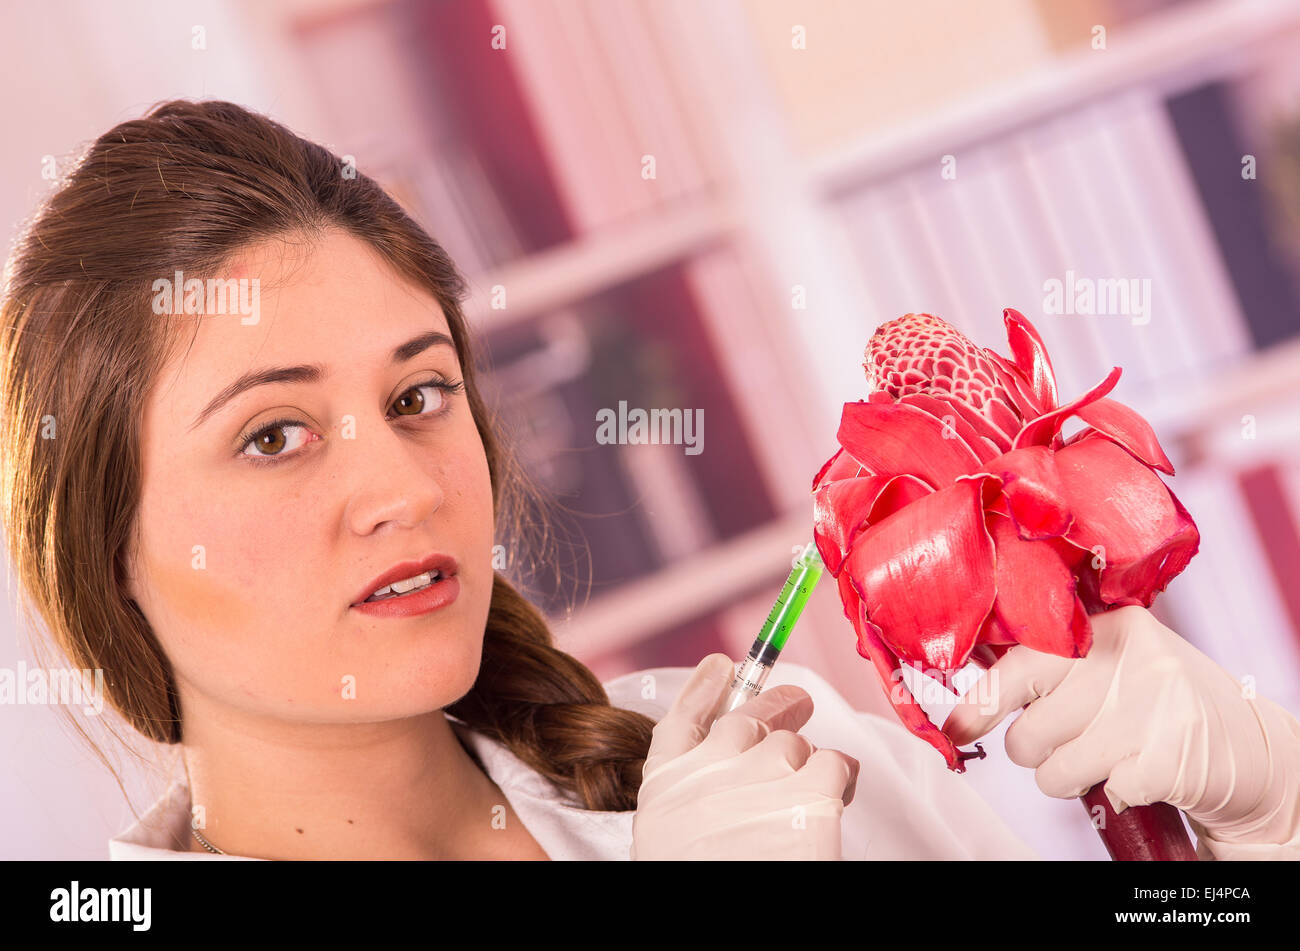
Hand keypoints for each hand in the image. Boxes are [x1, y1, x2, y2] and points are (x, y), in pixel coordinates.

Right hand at [631, 653, 859, 859]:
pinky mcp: (811, 795)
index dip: (702, 690)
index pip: (679, 722)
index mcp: (663, 789)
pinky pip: (836, 765)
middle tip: (800, 703)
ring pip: (796, 745)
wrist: (725, 925)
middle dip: (778, 707)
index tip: (721, 666)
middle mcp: (709, 770)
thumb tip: (732, 758)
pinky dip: (840, 781)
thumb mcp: (675, 835)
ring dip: (807, 765)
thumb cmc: (703, 876)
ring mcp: (760, 777)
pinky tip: (835, 800)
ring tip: (806, 804)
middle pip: (750, 722)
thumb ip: (696, 799)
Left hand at [943, 606, 1299, 858]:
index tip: (958, 727)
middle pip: (1027, 732)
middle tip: (1067, 740)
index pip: (1021, 663)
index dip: (980, 702)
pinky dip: (1113, 791)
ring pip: (1053, 771)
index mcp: (1108, 628)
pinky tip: (1139, 769)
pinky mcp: (1170, 759)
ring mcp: (1153, 710)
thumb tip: (965, 701)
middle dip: (1032, 750)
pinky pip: (1100, 792)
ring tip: (1104, 755)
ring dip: (1068, 776)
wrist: (1249, 748)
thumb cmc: (1155, 704)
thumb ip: (1049, 668)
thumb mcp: (1109, 666)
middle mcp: (1129, 661)